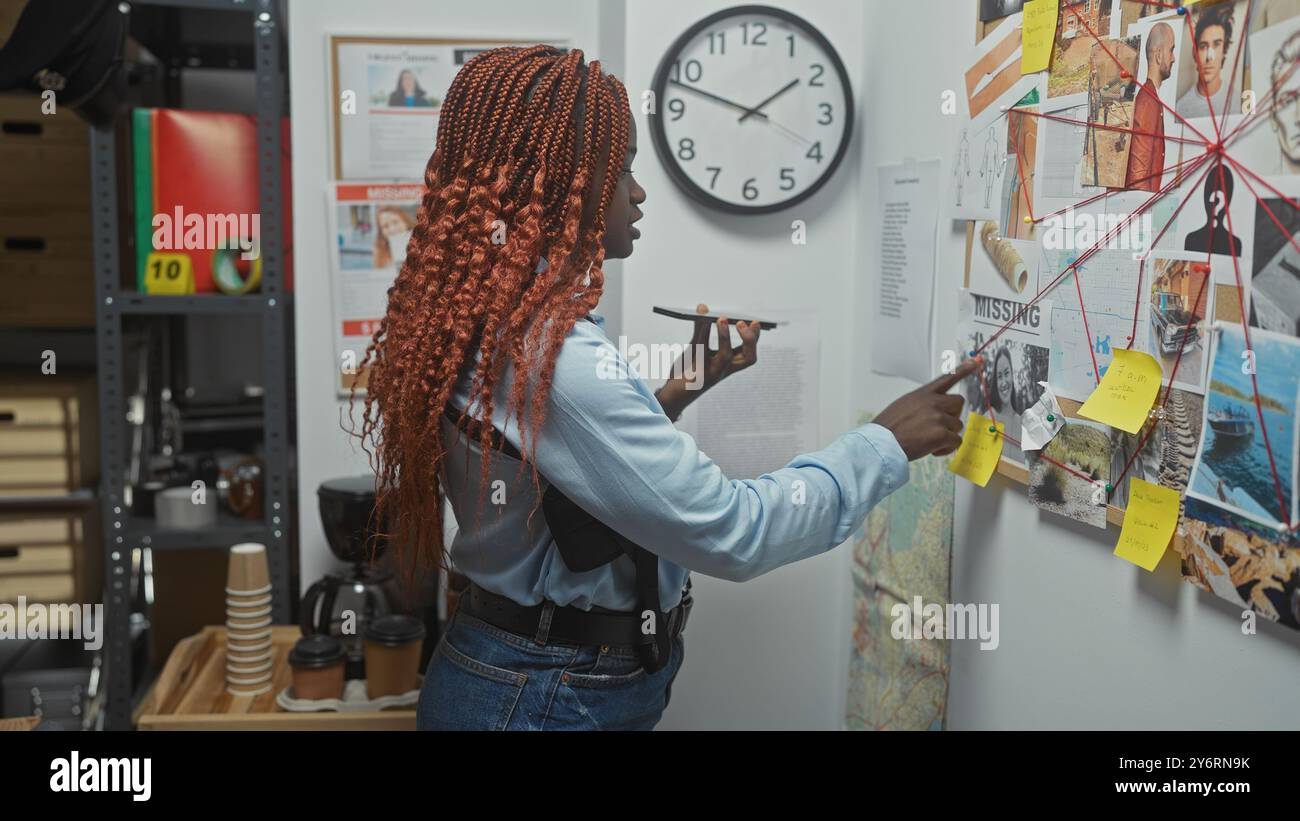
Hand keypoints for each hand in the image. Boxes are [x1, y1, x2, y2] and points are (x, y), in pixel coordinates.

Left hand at [655, 304, 760, 420]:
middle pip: (748, 358)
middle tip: (741, 322)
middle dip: (749, 339)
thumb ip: (700, 330)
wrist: (671, 395)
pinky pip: (701, 352)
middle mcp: (724, 371)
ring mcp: (712, 375)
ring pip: (725, 356)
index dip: (755, 338)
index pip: (749, 353)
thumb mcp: (695, 348)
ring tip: (720, 319)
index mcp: (728, 365)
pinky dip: (702, 333)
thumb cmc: (686, 372)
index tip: (755, 321)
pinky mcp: (697, 376)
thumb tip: (703, 308)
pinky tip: (700, 319)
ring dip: (724, 336)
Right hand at [874, 359, 980, 459]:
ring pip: (957, 425)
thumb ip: (921, 404)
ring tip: (929, 440)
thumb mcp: (903, 406)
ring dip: (947, 435)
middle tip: (940, 425)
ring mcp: (938, 417)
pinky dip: (946, 449)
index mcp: (922, 394)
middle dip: (953, 414)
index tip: (977, 362)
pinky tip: (932, 450)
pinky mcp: (941, 434)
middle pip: (958, 402)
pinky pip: (955, 441)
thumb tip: (933, 411)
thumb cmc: (888, 429)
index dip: (964, 369)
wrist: (881, 444)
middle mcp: (932, 402)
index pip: (947, 378)